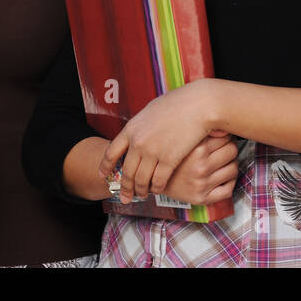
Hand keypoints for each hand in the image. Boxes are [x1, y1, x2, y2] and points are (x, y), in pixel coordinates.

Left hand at [98, 80, 219, 202]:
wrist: (198, 105)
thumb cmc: (178, 103)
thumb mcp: (151, 111)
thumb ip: (141, 125)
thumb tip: (137, 133)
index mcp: (131, 128)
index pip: (111, 152)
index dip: (106, 166)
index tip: (103, 175)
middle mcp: (138, 142)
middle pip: (126, 171)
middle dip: (124, 187)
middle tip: (124, 196)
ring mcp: (153, 152)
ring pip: (141, 180)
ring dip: (140, 190)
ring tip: (141, 195)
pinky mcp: (169, 160)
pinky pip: (158, 181)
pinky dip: (156, 188)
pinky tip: (157, 190)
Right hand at [162, 130, 238, 205]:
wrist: (150, 179)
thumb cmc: (167, 157)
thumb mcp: (180, 139)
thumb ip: (199, 130)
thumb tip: (222, 127)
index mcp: (196, 149)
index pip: (225, 137)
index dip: (225, 136)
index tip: (221, 138)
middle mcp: (200, 166)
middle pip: (232, 151)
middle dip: (229, 148)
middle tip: (223, 149)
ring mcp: (201, 183)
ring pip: (233, 169)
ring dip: (230, 165)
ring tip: (222, 163)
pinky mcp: (201, 198)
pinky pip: (228, 190)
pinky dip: (229, 183)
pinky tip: (221, 178)